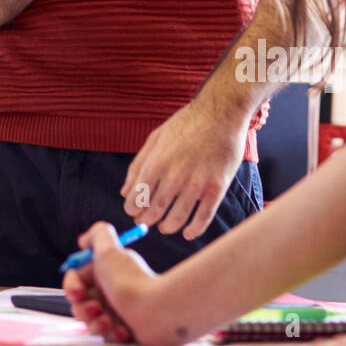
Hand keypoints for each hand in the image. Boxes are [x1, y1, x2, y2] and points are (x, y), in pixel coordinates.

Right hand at [60, 222, 178, 345]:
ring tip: (109, 322)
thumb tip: (84, 240)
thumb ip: (98, 234)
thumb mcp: (110, 249)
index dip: (72, 287)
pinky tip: (124, 331)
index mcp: (105, 272)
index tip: (77, 293)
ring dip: (95, 323)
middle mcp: (110, 290)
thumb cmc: (131, 283)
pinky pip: (106, 335)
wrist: (158, 313)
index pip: (76, 280)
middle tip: (96, 309)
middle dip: (83, 308)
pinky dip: (112, 333)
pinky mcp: (123, 331)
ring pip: (90, 322)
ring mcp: (116, 312)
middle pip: (79, 303)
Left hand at [122, 96, 248, 237]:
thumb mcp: (155, 138)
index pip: (137, 197)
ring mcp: (197, 183)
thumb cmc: (186, 124)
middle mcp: (175, 175)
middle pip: (154, 210)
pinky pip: (203, 217)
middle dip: (146, 220)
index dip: (132, 209)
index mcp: (156, 162)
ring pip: (177, 218)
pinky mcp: (217, 187)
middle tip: (145, 223)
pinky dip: (194, 230)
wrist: (221, 113)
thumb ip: (138, 165)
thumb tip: (124, 192)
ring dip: (167, 227)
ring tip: (164, 227)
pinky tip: (188, 233)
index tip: (133, 212)